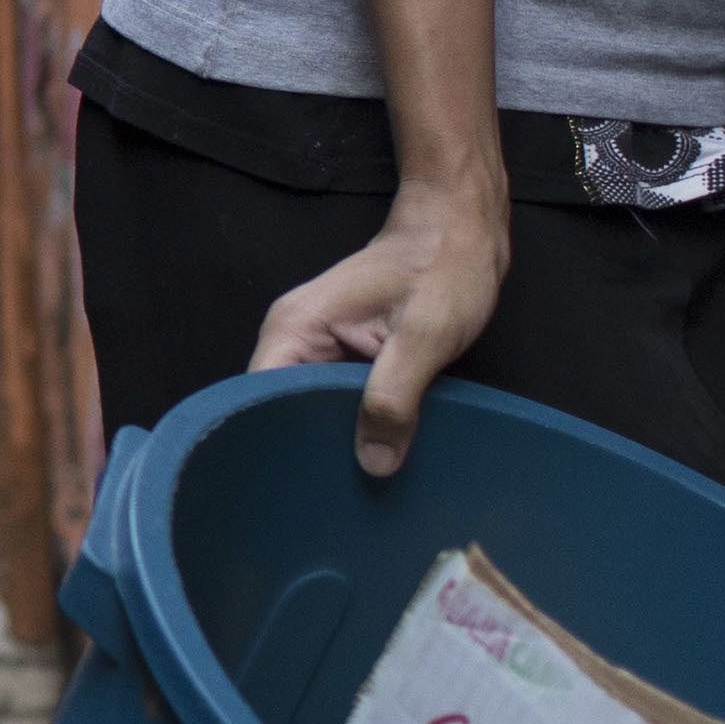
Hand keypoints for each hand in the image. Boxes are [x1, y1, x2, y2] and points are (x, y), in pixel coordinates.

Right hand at [256, 180, 513, 478]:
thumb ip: (394, 399)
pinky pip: (338, 401)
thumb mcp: (424, 337)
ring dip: (339, 440)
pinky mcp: (346, 356)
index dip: (280, 443)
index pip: (261, 399)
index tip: (307, 485)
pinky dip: (358, 425)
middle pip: (283, 410)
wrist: (463, 228)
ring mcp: (319, 348)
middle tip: (340, 496)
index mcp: (295, 329)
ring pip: (314, 409)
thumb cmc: (443, 268)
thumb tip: (374, 465)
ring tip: (359, 483)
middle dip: (312, 449)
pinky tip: (379, 451)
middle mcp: (295, 339)